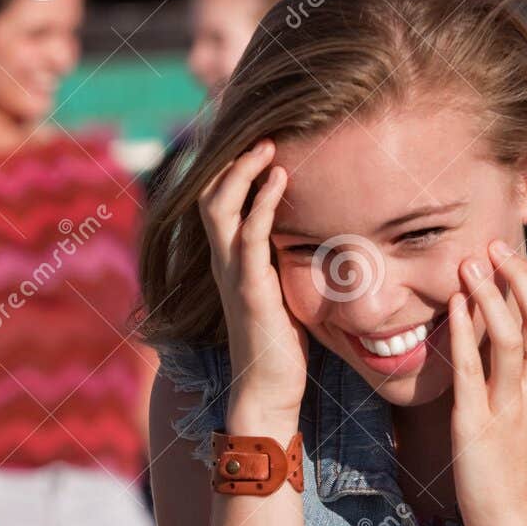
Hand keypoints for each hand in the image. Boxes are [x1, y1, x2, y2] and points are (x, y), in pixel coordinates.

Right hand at [198, 139, 306, 432]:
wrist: (269, 391)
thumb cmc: (282, 346)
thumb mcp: (284, 292)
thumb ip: (286, 261)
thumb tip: (318, 233)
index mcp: (230, 262)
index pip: (217, 203)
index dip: (229, 170)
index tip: (259, 141)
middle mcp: (224, 264)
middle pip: (208, 196)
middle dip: (232, 161)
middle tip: (263, 133)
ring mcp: (233, 276)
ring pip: (221, 208)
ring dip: (243, 172)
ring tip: (268, 146)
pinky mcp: (251, 290)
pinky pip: (249, 236)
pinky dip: (262, 203)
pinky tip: (281, 180)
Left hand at [449, 239, 526, 525]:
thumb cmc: (514, 479)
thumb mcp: (520, 423)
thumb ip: (511, 386)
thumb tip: (491, 349)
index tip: (509, 256)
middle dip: (518, 276)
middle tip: (491, 246)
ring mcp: (509, 408)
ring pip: (513, 337)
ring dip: (491, 295)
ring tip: (471, 263)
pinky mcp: (479, 427)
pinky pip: (475, 372)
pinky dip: (466, 334)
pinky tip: (455, 308)